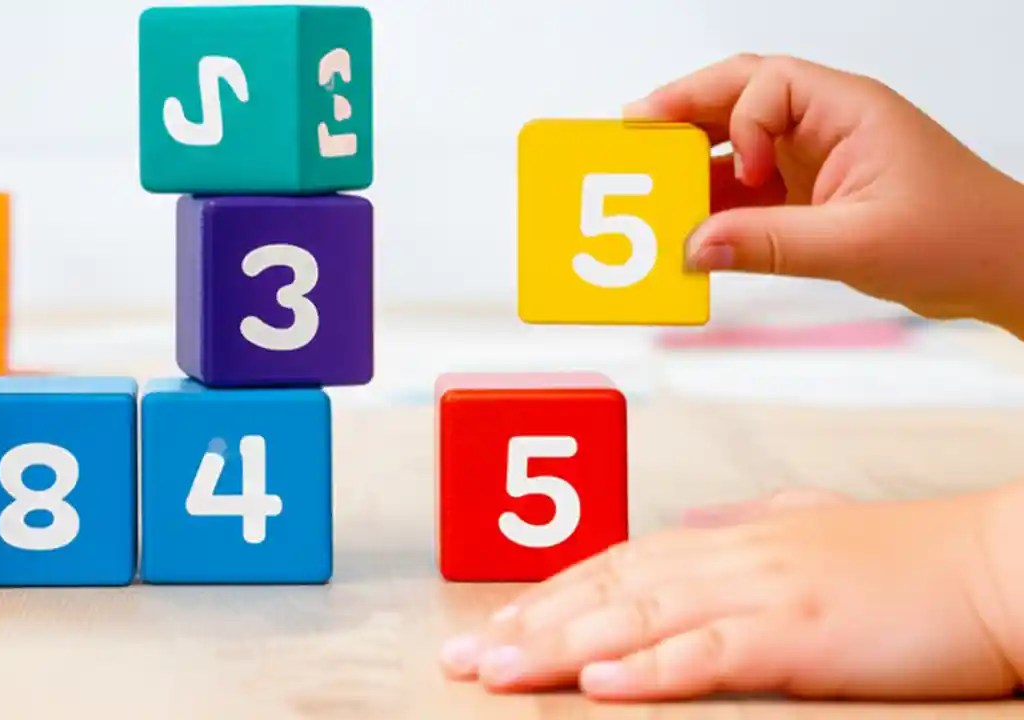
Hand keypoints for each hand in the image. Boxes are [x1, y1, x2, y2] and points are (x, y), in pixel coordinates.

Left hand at [439, 488, 1022, 699]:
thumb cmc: (907, 555)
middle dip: (526, 627)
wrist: (993, 563)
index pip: (614, 565)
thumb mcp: (810, 524)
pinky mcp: (798, 636)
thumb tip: (687, 522)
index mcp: (729, 538)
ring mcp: (761, 593)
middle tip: (463, 658)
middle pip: (605, 592)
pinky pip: (708, 655)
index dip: (547, 595)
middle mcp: (729, 558)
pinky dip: (647, 671)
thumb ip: (745, 521)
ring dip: (556, 649)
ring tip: (496, 672)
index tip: (494, 624)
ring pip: (635, 621)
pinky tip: (597, 686)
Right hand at [624, 54, 1023, 336]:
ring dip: (692, 158)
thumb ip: (771, 245)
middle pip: (738, 96)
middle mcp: (825, 124)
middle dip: (682, 111)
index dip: (740, 123)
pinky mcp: (808, 193)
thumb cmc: (959, 236)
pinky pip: (746, 187)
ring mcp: (814, 157)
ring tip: (647, 178)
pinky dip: (714, 202)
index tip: (744, 175)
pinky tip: (689, 223)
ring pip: (736, 140)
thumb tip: (697, 247)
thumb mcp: (858, 244)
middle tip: (631, 131)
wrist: (1000, 267)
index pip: (769, 84)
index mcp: (847, 109)